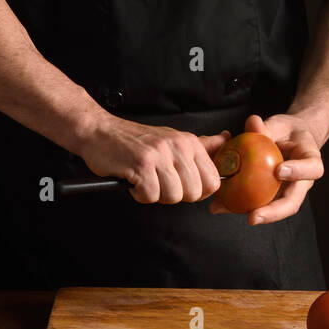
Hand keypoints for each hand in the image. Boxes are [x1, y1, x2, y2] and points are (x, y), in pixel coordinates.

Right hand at [77, 112, 231, 204]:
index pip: (212, 181)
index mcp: (189, 142)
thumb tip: (226, 140)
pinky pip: (150, 196)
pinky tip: (134, 180)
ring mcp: (160, 154)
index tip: (180, 185)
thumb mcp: (173, 138)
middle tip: (159, 182)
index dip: (197, 191)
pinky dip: (139, 195)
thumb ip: (201, 144)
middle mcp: (178, 146)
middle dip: (175, 195)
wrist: (101, 132)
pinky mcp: (141, 164)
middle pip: (194, 193)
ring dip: (155, 195)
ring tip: (145, 179)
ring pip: (173, 196)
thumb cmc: (136, 140)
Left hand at [209, 112, 323, 225]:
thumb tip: (253, 122)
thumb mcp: (279, 124)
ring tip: (227, 210)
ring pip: (273, 209)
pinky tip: (218, 205)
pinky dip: (238, 205)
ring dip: (251, 214)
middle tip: (254, 216)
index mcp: (310, 161)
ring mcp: (285, 192)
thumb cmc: (287, 131)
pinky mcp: (270, 196)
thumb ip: (266, 127)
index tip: (280, 170)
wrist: (289, 139)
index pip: (312, 169)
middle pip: (292, 202)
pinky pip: (257, 203)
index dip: (298, 172)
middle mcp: (301, 182)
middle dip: (273, 212)